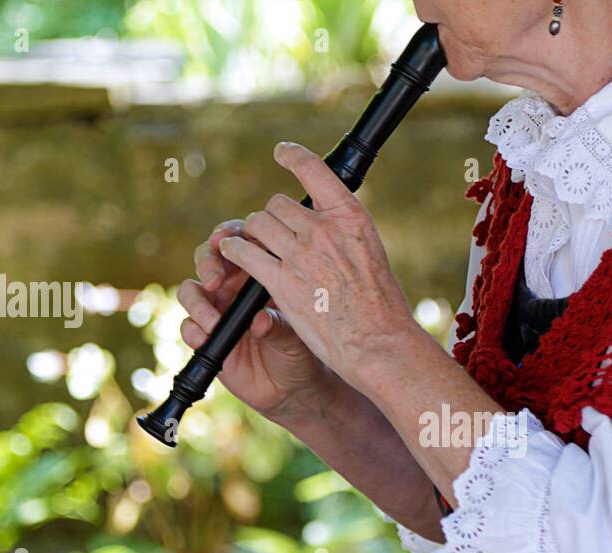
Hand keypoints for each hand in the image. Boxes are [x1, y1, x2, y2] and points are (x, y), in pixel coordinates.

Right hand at [177, 218, 336, 422]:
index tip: (226, 240)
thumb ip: (278, 326)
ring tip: (212, 321)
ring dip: (197, 301)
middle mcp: (233, 285)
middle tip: (215, 279)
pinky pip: (188, 326)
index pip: (239, 242)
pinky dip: (192, 330)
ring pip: (191, 290)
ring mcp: (217, 308)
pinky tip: (204, 338)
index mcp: (259, 272)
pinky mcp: (205, 334)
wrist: (292, 386)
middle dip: (207, 263)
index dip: (228, 236)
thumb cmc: (300, 350)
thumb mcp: (296, 336)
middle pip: (207, 258)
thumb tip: (260, 320)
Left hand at [215, 142, 418, 394]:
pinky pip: (244, 253)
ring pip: (257, 225)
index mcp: (350, 217)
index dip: (292, 156)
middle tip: (274, 238)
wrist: (377, 341)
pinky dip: (233, 252)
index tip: (281, 152)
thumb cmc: (380, 306)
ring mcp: (300, 254)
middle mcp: (323, 229)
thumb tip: (322, 224)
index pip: (315, 170)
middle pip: (277, 205)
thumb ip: (344, 234)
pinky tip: (231, 255)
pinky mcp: (280, 281)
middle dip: (272, 219)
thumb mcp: (371, 254)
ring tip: (251, 247)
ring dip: (252, 235)